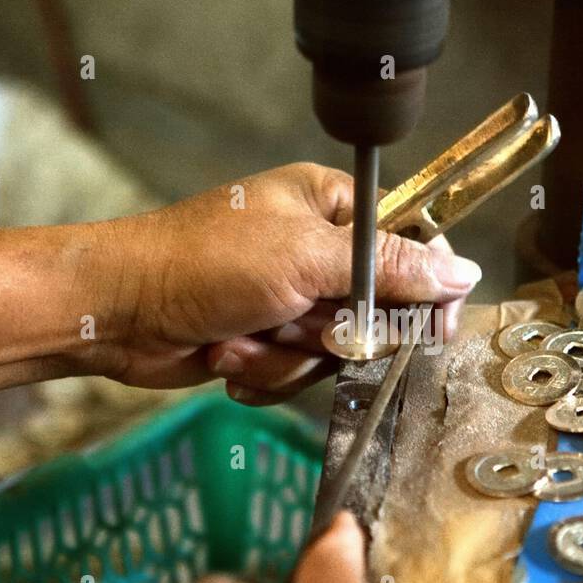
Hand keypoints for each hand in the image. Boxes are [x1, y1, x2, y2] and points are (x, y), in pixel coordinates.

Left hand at [87, 163, 481, 403]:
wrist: (117, 312)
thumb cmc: (202, 264)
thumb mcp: (305, 258)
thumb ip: (389, 269)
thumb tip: (465, 274)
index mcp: (331, 207)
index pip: (412, 245)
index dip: (428, 289)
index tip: (435, 325)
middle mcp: (317, 251)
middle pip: (379, 310)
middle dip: (334, 331)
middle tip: (300, 321)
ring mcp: (290, 299)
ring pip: (336, 352)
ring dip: (287, 356)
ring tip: (241, 335)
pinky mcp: (265, 340)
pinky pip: (298, 374)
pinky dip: (262, 373)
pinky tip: (226, 356)